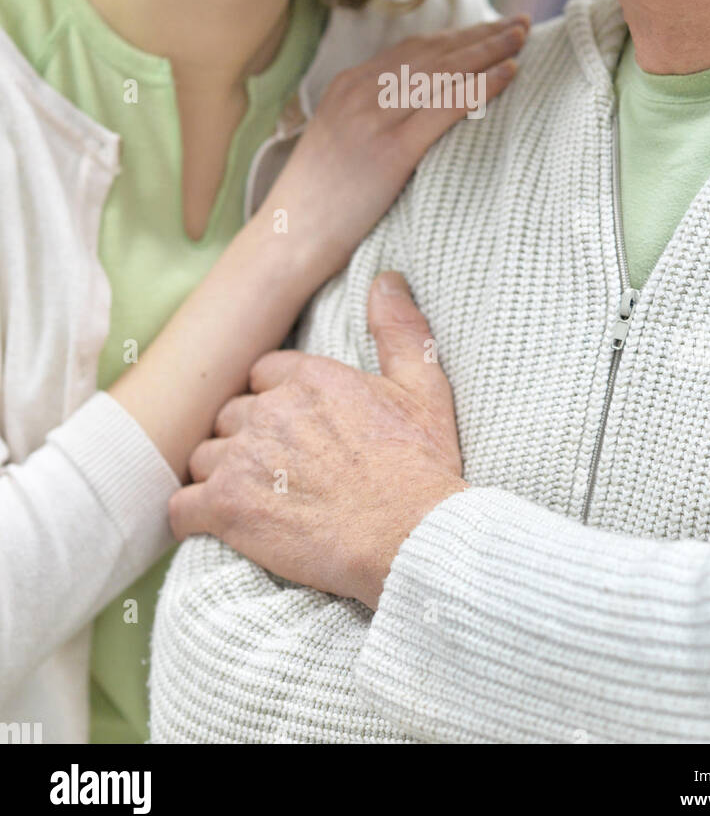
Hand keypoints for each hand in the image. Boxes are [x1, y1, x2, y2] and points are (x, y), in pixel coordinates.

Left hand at [170, 272, 467, 608]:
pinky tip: (213, 524)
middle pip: (230, 415)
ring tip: (252, 499)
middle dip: (246, 439)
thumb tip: (386, 279)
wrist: (410, 536)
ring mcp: (243, 458)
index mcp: (309, 378)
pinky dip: (191, 516)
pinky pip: (180, 506)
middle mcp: (269, 410)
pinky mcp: (227, 508)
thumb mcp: (423, 387)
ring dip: (221, 475)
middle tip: (277, 470)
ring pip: (204, 457)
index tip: (294, 429)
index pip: (262, 376)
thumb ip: (399, 329)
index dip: (274, 401)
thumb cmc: (421, 466)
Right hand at [262, 16, 527, 290]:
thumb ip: (371, 115)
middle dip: (482, 34)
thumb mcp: (339, 140)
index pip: (415, 48)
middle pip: (435, 51)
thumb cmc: (318, 201)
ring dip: (491, 49)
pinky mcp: (391, 148)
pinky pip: (447, 107)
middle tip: (522, 22)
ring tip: (524, 38)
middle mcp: (361, 91)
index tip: (491, 28)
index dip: (458, 35)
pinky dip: (482, 86)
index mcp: (348, 85)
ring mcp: (375, 117)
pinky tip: (510, 74)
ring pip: (445, 71)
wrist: (288, 236)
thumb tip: (415, 110)